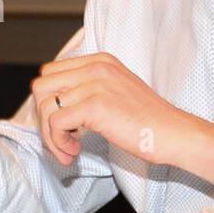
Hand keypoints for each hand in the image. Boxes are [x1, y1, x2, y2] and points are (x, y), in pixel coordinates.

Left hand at [30, 53, 189, 166]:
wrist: (172, 133)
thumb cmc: (148, 120)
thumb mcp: (117, 90)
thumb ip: (89, 88)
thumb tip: (53, 103)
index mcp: (101, 61)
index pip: (50, 72)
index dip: (48, 101)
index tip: (61, 123)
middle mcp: (96, 67)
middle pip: (41, 87)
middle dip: (43, 117)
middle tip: (60, 138)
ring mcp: (95, 85)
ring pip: (45, 108)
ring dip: (51, 136)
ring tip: (69, 149)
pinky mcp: (94, 106)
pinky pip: (56, 124)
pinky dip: (59, 143)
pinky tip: (75, 151)